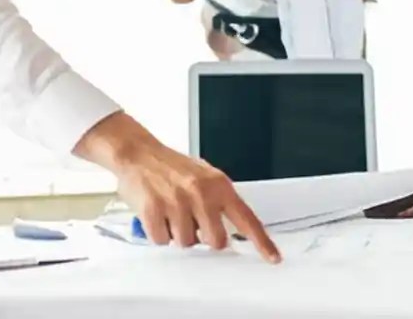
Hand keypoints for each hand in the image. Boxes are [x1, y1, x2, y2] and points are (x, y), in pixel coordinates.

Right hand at [74, 112, 279, 262]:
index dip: (261, 242)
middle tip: (194, 221)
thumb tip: (233, 232)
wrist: (139, 153)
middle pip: (216, 241)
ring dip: (178, 233)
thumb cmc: (173, 167)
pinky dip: (158, 233)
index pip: (247, 219)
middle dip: (205, 237)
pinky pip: (162, 240)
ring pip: (186, 242)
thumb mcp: (206, 177)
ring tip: (171, 212)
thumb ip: (220, 202)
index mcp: (219, 185)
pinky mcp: (153, 211)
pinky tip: (157, 214)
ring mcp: (177, 203)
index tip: (273, 258)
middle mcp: (201, 194)